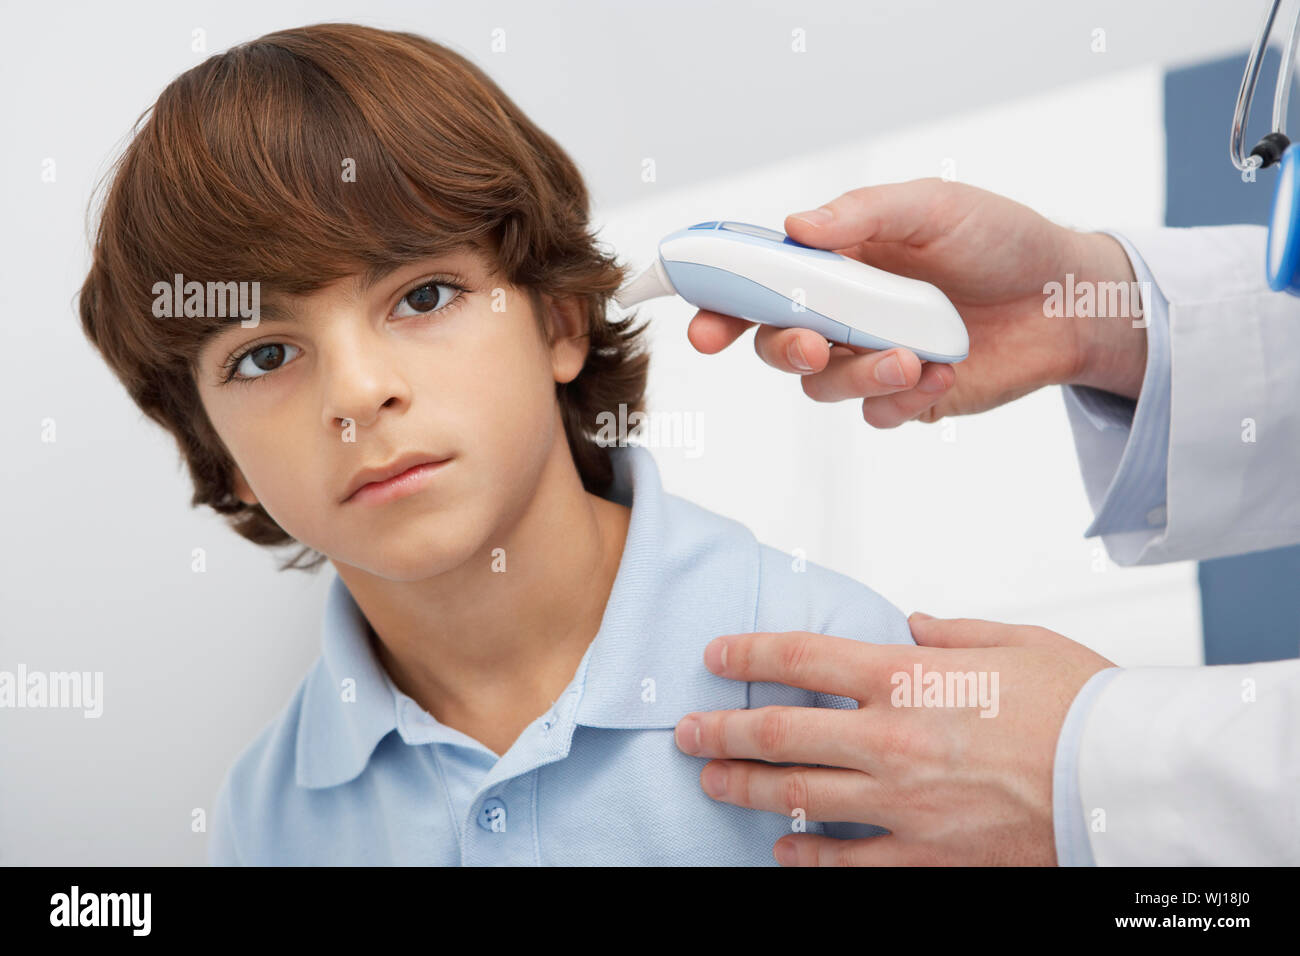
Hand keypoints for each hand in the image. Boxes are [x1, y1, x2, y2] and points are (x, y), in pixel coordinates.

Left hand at [673, 614, 1115, 864]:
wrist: (1129, 780)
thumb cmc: (1081, 706)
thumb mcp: (1016, 642)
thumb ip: (952, 634)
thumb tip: (915, 627)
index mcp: (908, 677)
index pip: (802, 657)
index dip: (748, 653)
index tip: (715, 655)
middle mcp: (891, 738)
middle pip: (779, 732)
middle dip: (721, 731)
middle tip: (686, 731)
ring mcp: (902, 802)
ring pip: (797, 796)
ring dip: (745, 788)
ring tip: (712, 781)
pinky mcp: (926, 855)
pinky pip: (847, 861)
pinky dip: (806, 856)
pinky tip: (780, 850)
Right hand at [687, 178, 1145, 426]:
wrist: (1068, 298)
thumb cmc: (1001, 239)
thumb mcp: (934, 206)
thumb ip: (862, 215)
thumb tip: (796, 226)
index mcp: (835, 263)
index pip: (758, 283)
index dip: (721, 303)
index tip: (704, 325)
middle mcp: (843, 313)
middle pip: (775, 343)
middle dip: (782, 349)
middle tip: (811, 344)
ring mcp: (871, 358)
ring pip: (823, 386)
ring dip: (858, 376)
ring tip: (911, 357)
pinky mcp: (905, 398)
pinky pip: (876, 414)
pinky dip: (900, 399)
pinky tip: (939, 375)